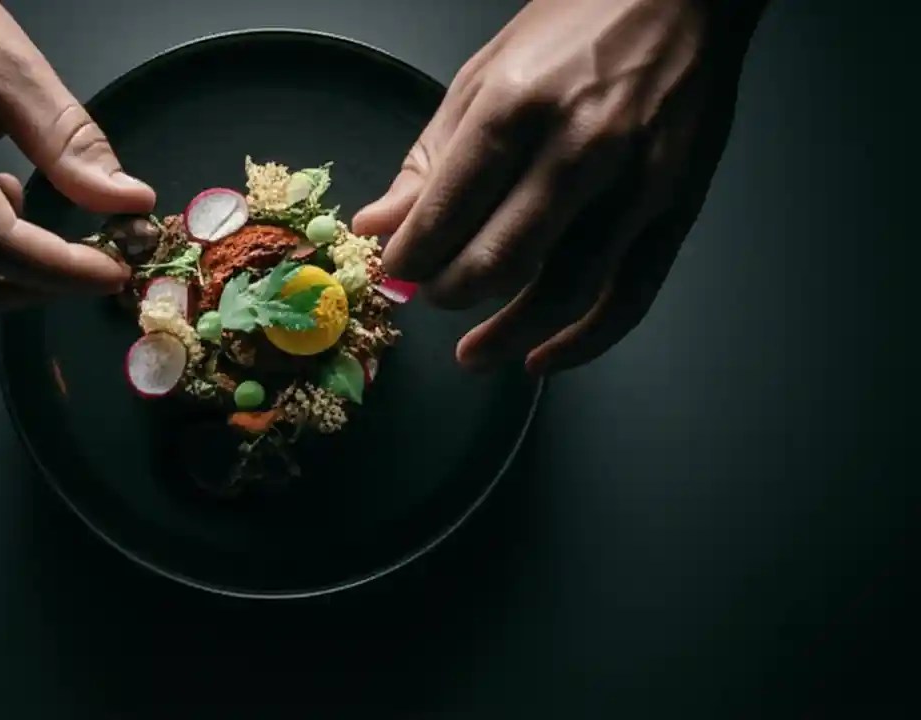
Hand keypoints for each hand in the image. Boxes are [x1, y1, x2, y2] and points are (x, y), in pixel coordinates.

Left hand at [354, 0, 765, 373]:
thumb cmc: (573, 29)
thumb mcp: (483, 78)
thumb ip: (430, 161)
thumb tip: (378, 226)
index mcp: (518, 105)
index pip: (447, 211)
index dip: (410, 256)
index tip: (394, 269)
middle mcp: (581, 146)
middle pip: (500, 259)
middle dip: (450, 292)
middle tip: (429, 297)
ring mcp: (638, 182)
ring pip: (565, 289)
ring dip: (508, 334)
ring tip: (472, 355)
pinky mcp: (679, 207)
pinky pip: (631, 296)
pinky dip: (584, 341)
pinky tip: (543, 357)